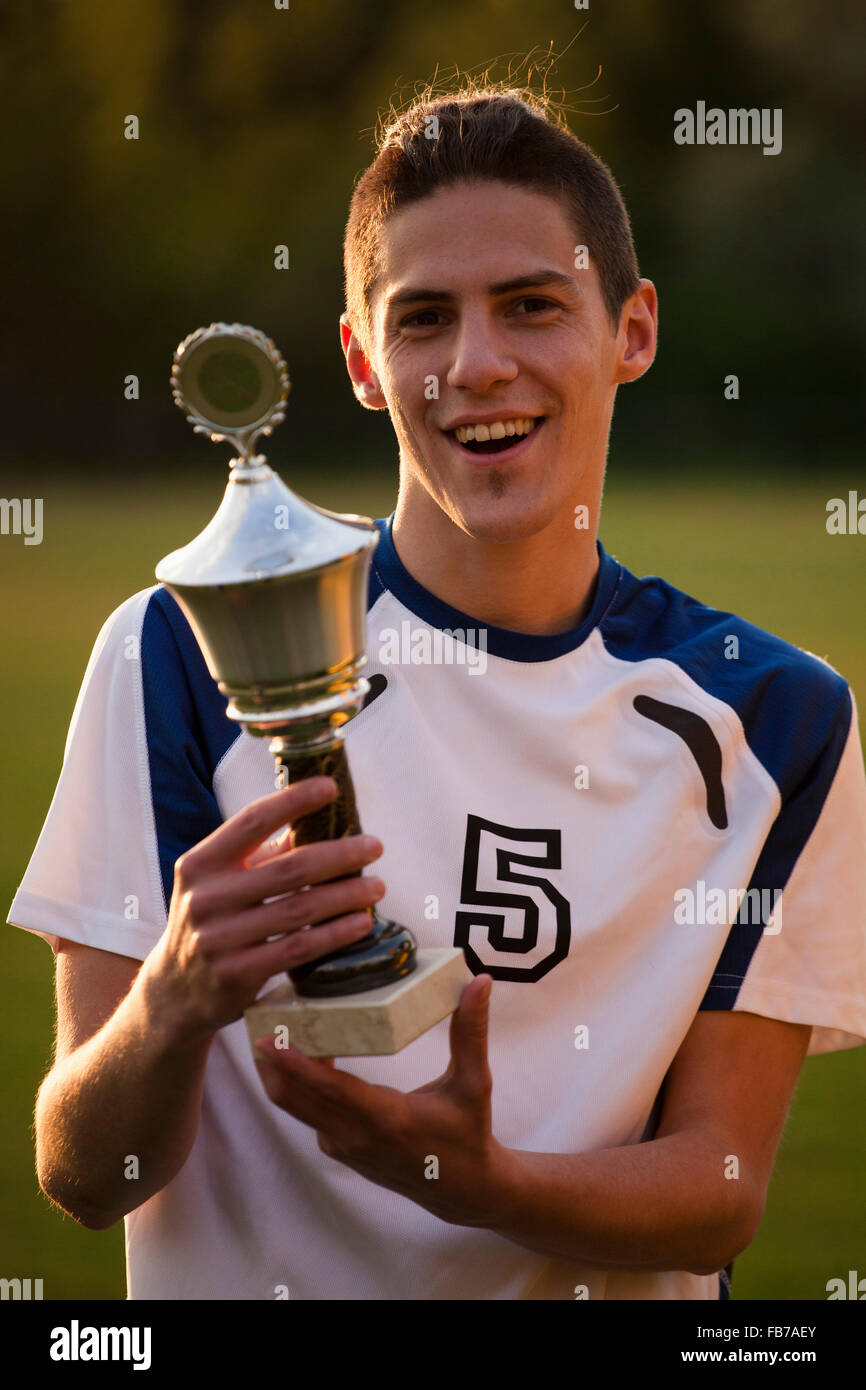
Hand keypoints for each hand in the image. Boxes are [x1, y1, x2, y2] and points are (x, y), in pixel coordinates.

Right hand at [140, 778, 386, 1041]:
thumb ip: (262, 855)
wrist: (174, 991)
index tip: (331, 787)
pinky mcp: (237, 974)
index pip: (251, 821)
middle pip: (289, 868)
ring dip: (346, 895)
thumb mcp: (221, 881)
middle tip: (375, 846)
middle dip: (340, 855)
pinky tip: (361, 922)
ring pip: (299, 910)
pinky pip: (298, 948)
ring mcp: (219, 939)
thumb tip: (315, 823)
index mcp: (201, 863)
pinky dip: (334, 933)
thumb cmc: (212, 921)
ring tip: (377, 886)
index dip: (293, 801)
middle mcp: (206, 898)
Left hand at [254, 974, 510, 1228]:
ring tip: (274, 1026)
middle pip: (293, 1098)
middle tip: (259, 1016)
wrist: (462, 1190)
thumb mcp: (474, 1083)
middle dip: (269, 1061)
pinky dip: (297, 1085)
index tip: (267, 1038)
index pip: (329, 1088)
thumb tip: (480, 981)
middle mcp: (355, 1136)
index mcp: (385, 1118)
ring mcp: (342, 1146)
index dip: (295, 1064)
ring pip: (295, 1106)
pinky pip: (308, 1113)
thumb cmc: (467, 1133)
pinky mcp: (339, 1149)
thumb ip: (472, 1032)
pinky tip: (303, 1053)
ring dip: (279, 1072)